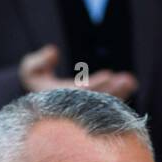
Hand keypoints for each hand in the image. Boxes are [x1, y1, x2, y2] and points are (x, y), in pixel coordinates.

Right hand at [18, 43, 137, 98]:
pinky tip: (131, 84)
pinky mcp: (92, 108)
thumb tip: (54, 51)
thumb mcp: (30, 70)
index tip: (108, 75)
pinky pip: (108, 104)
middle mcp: (73, 109)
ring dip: (119, 93)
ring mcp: (83, 110)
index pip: (79, 94)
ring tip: (131, 81)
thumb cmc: (34, 81)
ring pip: (104, 104)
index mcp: (59, 102)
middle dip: (112, 90)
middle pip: (96, 101)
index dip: (94, 85)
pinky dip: (119, 94)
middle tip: (128, 80)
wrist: (37, 99)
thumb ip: (38, 61)